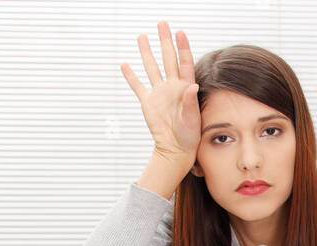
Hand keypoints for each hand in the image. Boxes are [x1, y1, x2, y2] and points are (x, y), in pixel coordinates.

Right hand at [121, 21, 200, 166]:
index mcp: (184, 88)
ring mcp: (159, 93)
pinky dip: (130, 76)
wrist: (176, 150)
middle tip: (162, 24)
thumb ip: (190, 101)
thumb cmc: (189, 137)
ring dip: (146, 52)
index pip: (184, 62)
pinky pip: (137, 86)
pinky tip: (125, 65)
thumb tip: (192, 85)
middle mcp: (172, 87)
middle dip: (164, 41)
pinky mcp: (148, 102)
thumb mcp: (192, 118)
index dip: (182, 46)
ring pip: (151, 67)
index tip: (179, 32)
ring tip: (142, 36)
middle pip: (167, 58)